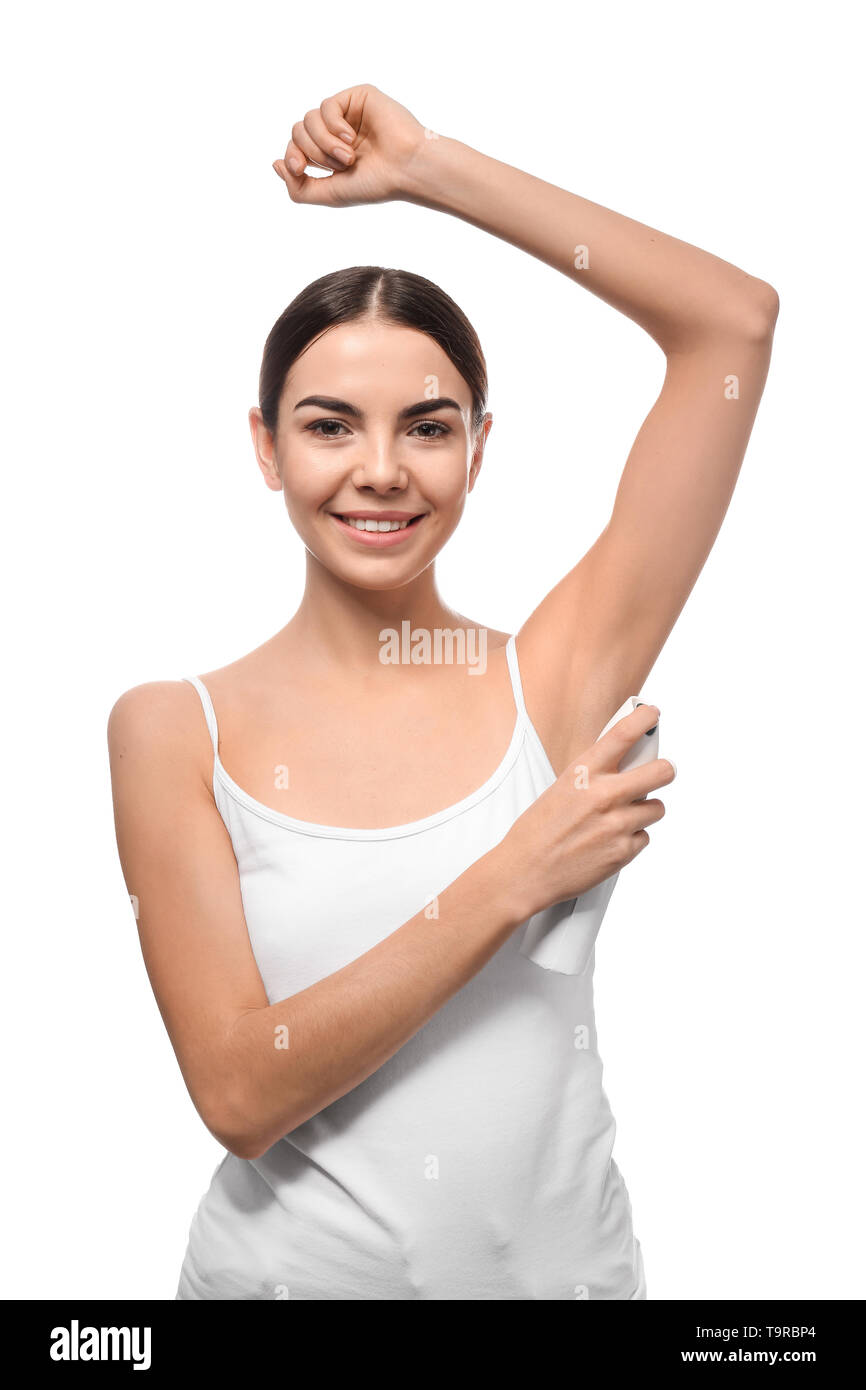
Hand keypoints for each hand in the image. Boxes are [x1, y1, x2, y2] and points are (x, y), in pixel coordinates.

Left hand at [272, 84, 427, 207]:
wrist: (406, 170)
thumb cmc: (375, 184)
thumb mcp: (330, 194)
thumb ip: (299, 188)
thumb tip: (276, 165)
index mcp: (331, 153)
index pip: (296, 147)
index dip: (292, 157)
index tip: (300, 170)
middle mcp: (337, 131)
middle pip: (298, 131)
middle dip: (313, 152)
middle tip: (339, 165)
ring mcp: (347, 113)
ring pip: (309, 119)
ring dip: (324, 143)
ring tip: (349, 156)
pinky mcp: (358, 97)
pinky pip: (327, 106)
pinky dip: (334, 126)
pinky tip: (352, 138)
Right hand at [500, 703, 675, 918]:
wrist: (525, 872)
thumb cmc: (537, 831)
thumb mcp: (561, 789)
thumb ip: (593, 775)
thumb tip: (624, 763)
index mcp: (583, 773)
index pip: (623, 734)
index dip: (644, 719)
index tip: (652, 715)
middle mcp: (604, 795)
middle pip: (662, 772)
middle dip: (663, 771)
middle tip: (659, 773)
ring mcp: (617, 825)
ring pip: (656, 808)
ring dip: (644, 811)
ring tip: (619, 818)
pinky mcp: (623, 851)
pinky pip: (644, 837)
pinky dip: (632, 838)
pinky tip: (609, 841)